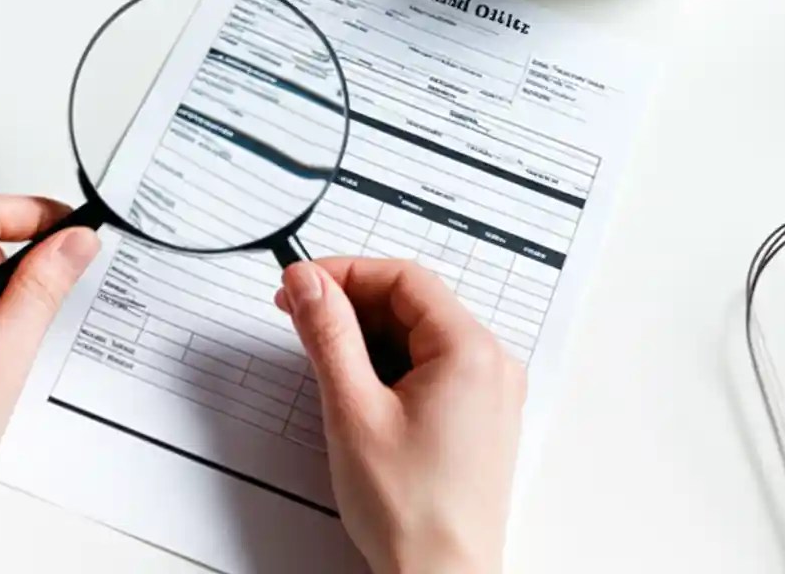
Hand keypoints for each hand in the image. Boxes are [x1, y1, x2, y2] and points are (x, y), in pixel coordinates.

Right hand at [275, 258, 525, 573]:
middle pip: (412, 304)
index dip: (345, 272)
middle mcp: (489, 366)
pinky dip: (384, 364)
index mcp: (471, 353)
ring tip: (315, 351)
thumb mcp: (352, 409)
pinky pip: (426, 368)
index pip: (404, 280)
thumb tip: (309, 281)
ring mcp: (485, 393)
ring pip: (416, 336)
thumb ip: (328, 334)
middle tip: (295, 312)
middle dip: (349, 302)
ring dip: (363, 334)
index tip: (300, 282)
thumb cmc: (409, 510)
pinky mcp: (473, 418)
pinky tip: (349, 381)